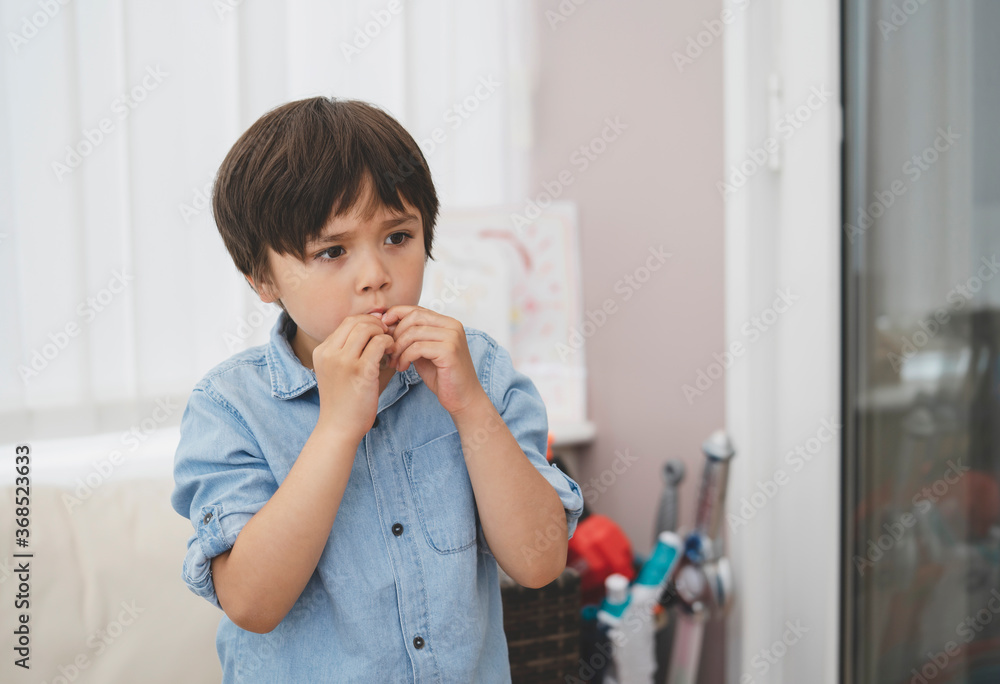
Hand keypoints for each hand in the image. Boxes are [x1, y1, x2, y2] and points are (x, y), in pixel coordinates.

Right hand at [312, 314, 393, 439]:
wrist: (339, 428)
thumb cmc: (343, 402)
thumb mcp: (335, 371)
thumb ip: (346, 352)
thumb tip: (370, 330)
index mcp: (322, 351)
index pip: (347, 322)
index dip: (367, 321)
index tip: (379, 330)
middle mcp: (330, 353)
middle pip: (356, 321)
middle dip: (376, 324)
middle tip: (388, 334)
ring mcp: (344, 361)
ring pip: (368, 329)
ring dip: (383, 333)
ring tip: (390, 345)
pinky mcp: (361, 371)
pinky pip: (379, 343)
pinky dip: (389, 344)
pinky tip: (392, 354)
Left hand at [382, 305, 487, 414]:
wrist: (463, 398)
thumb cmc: (442, 376)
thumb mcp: (424, 351)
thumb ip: (412, 337)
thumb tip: (387, 324)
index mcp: (448, 322)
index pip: (417, 309)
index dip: (396, 315)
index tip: (383, 329)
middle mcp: (453, 326)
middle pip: (414, 317)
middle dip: (396, 333)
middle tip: (389, 351)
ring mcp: (452, 337)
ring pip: (414, 332)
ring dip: (398, 348)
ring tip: (395, 362)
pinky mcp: (449, 351)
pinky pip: (417, 347)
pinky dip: (405, 357)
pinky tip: (403, 368)